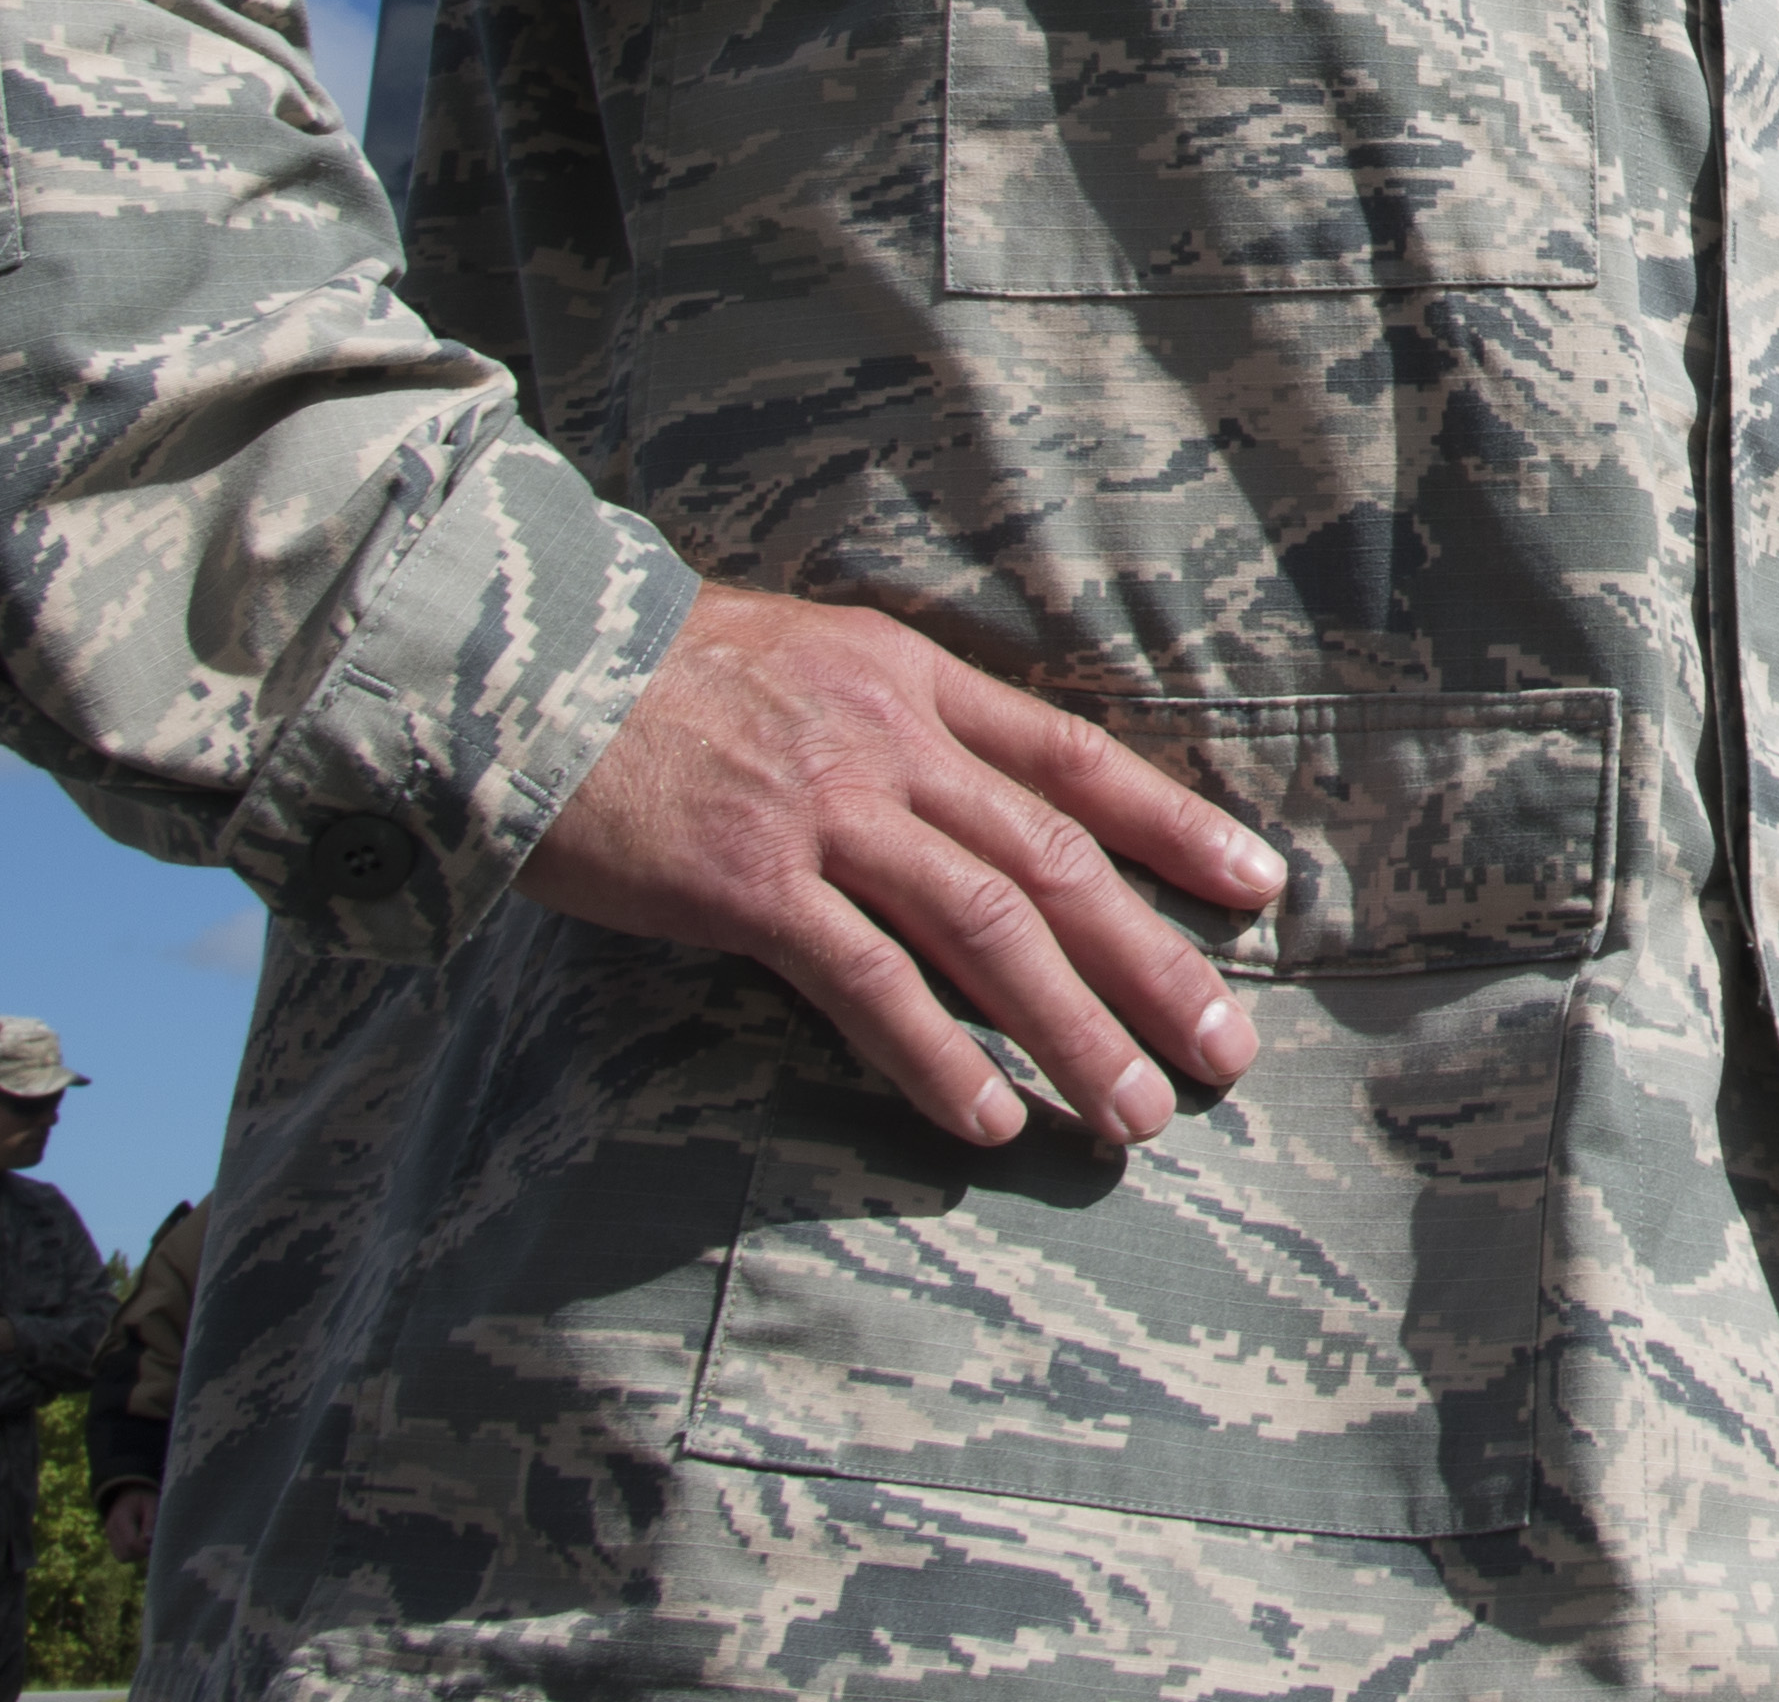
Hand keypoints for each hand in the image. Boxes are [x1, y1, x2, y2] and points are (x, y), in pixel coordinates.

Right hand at [98, 1482, 155, 1564]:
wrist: (129, 1492)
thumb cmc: (143, 1497)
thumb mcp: (151, 1503)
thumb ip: (150, 1520)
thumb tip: (149, 1541)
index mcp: (120, 1518)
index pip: (130, 1542)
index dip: (145, 1548)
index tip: (159, 1545)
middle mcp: (111, 1529)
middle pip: (125, 1554)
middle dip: (142, 1553)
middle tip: (155, 1544)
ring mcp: (110, 1536)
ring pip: (122, 1557)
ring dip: (137, 1555)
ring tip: (149, 1542)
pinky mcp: (112, 1541)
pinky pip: (121, 1555)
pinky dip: (133, 1554)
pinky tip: (143, 1543)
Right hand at [515, 584, 1288, 1154]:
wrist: (522, 666)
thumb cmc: (652, 675)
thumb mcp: (801, 658)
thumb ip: (889, 721)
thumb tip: (964, 795)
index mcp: (910, 680)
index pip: (1073, 759)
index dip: (1173, 826)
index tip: (1256, 889)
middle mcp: (889, 741)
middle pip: (1054, 861)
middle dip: (1152, 963)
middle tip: (1226, 1052)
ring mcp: (823, 811)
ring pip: (987, 929)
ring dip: (1070, 1031)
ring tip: (1131, 1115)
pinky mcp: (747, 882)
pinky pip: (867, 982)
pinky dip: (938, 1058)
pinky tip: (988, 1121)